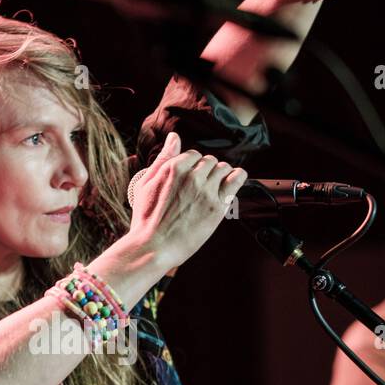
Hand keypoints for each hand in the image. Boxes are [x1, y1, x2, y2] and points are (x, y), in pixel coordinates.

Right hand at [128, 132, 246, 269]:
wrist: (153, 247)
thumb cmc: (146, 218)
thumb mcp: (146, 182)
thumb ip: (163, 158)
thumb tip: (174, 137)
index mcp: (174, 167)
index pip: (194, 155)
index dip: (193, 166)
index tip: (191, 179)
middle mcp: (192, 176)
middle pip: (210, 161)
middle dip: (207, 171)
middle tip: (201, 187)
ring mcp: (206, 191)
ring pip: (224, 168)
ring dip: (221, 175)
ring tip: (214, 188)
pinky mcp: (218, 206)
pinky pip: (237, 180)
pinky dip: (238, 177)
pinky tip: (234, 181)